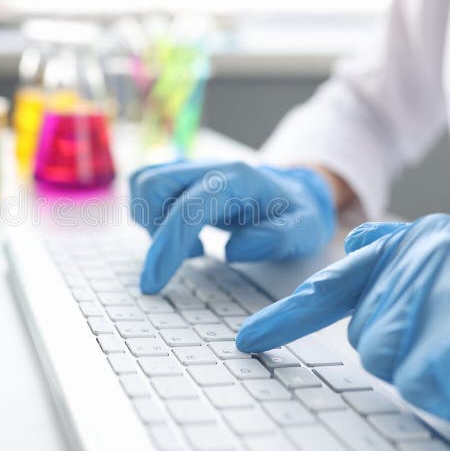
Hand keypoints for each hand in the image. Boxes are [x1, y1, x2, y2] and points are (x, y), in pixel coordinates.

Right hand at [130, 161, 335, 293]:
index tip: (154, 282)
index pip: (188, 206)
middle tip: (192, 256)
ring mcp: (192, 170)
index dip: (166, 244)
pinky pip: (146, 187)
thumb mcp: (305, 231)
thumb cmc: (297, 214)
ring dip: (152, 223)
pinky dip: (152, 216)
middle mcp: (209, 168)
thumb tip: (233, 249)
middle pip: (153, 184)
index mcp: (237, 179)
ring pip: (144, 182)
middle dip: (157, 230)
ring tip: (191, 247)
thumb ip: (277, 238)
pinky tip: (183, 235)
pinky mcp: (181, 178)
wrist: (295, 192)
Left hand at [236, 214, 449, 426]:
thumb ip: (401, 256)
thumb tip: (354, 243)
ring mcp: (448, 292)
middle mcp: (427, 256)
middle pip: (367, 338)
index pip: (335, 283)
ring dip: (431, 374)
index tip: (247, 341)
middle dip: (406, 351)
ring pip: (390, 364)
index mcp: (420, 240)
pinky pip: (425, 387)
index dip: (286, 316)